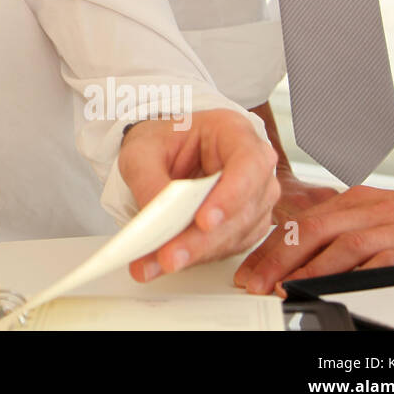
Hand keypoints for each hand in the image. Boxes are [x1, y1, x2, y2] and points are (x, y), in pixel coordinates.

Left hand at [118, 108, 278, 281]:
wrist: (157, 152)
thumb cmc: (158, 142)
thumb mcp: (141, 152)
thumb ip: (149, 181)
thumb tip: (159, 218)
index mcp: (233, 132)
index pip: (249, 163)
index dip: (232, 194)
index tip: (204, 220)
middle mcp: (252, 167)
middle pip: (243, 208)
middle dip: (203, 238)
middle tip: (170, 255)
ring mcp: (252, 199)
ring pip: (236, 234)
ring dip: (197, 253)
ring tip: (160, 261)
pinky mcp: (242, 227)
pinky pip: (226, 248)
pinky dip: (195, 257)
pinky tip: (167, 261)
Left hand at [234, 178, 393, 295]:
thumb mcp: (371, 214)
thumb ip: (334, 230)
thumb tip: (286, 256)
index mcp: (353, 200)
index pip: (301, 222)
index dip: (269, 248)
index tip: (247, 272)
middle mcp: (371, 209)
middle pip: (315, 231)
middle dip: (279, 260)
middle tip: (256, 284)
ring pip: (346, 246)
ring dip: (312, 270)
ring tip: (287, 290)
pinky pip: (387, 261)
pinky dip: (360, 276)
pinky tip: (340, 288)